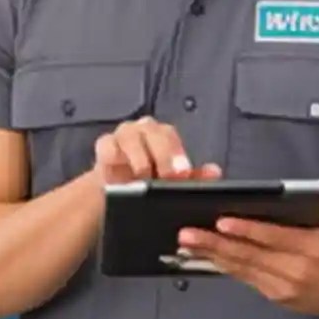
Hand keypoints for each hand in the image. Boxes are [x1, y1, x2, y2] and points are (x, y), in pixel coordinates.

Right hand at [92, 116, 221, 184]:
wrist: (116, 188)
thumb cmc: (149, 180)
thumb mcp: (172, 181)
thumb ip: (195, 177)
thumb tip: (214, 172)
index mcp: (163, 135)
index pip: (171, 137)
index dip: (176, 154)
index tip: (183, 172)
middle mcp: (144, 130)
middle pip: (153, 133)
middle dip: (163, 155)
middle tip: (168, 177)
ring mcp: (123, 135)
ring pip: (130, 136)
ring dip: (139, 157)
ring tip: (144, 176)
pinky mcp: (104, 145)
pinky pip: (107, 145)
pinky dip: (113, 158)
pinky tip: (120, 174)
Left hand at [178, 190, 318, 318]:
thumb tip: (314, 193)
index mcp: (313, 249)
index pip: (273, 237)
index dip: (246, 229)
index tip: (222, 221)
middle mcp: (296, 271)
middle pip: (249, 255)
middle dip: (215, 243)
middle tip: (189, 233)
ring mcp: (284, 287)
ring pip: (242, 269)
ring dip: (213, 256)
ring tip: (189, 244)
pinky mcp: (278, 296)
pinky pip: (246, 279)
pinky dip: (226, 267)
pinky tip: (209, 257)